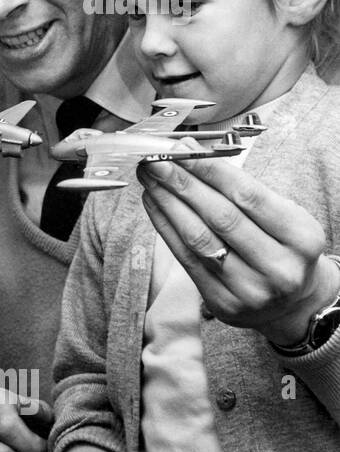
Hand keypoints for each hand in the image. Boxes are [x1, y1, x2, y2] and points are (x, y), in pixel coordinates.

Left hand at [138, 152, 337, 347]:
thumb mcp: (282, 216)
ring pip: (198, 238)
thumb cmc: (282, 247)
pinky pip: (185, 258)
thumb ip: (241, 189)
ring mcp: (250, 290)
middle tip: (155, 160)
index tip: (182, 149)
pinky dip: (165, 227)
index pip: (248, 196)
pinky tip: (154, 204)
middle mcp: (279, 267)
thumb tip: (190, 152)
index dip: (210, 170)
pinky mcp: (222, 302)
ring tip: (150, 179)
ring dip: (168, 203)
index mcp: (302, 238)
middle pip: (220, 217)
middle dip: (182, 184)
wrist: (293, 302)